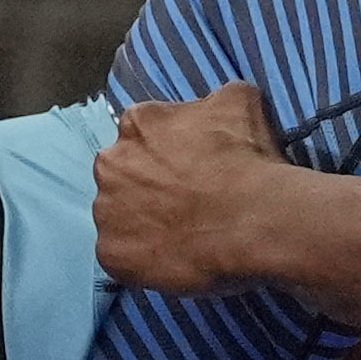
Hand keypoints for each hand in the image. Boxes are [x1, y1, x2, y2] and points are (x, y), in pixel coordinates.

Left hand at [94, 84, 292, 293]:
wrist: (254, 220)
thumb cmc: (247, 160)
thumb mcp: (240, 102)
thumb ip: (213, 100)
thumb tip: (214, 103)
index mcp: (137, 123)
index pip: (142, 135)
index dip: (167, 154)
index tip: (189, 169)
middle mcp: (110, 163)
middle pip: (122, 175)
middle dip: (146, 187)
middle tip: (184, 204)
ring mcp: (106, 212)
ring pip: (118, 216)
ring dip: (141, 223)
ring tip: (180, 235)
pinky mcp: (111, 254)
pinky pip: (121, 256)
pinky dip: (142, 259)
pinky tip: (173, 258)